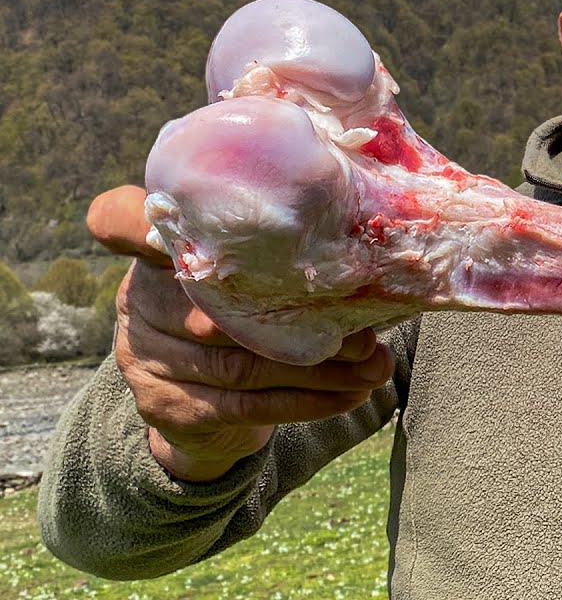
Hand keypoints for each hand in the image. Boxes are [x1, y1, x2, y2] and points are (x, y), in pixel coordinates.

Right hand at [90, 186, 393, 481]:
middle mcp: (136, 301)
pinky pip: (247, 406)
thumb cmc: (243, 314)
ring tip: (373, 368)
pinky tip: (351, 395)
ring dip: (320, 371)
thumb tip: (366, 263)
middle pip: (217, 313)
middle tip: (364, 334)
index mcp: (156, 253)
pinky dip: (308, 401)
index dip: (132, 220)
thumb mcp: (245, 275)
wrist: (204, 408)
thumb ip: (275, 258)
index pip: (120, 221)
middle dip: (301, 325)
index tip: (169, 220)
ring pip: (241, 367)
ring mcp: (144, 357)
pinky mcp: (165, 406)